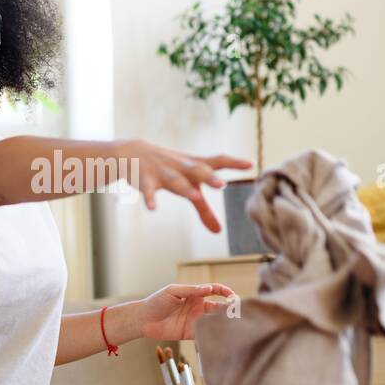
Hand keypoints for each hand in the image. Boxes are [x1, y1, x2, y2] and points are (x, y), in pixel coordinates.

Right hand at [114, 140, 253, 231]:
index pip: (217, 162)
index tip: (250, 164)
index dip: (233, 163)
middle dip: (208, 177)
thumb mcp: (187, 187)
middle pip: (197, 171)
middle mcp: (181, 168)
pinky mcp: (146, 180)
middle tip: (222, 185)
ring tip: (195, 196)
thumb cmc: (169, 170)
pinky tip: (152, 209)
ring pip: (175, 181)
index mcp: (194, 166)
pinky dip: (150, 199)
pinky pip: (148, 190)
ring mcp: (163, 172)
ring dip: (184, 188)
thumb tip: (219, 231)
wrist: (133, 152)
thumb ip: (204, 209)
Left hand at [137, 283, 235, 340]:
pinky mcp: (191, 334)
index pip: (214, 291)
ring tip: (234, 322)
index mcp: (194, 294)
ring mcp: (195, 320)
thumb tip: (208, 288)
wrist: (143, 319)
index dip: (224, 291)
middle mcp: (197, 307)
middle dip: (229, 307)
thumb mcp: (173, 292)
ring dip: (224, 321)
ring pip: (214, 321)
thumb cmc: (156, 302)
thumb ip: (191, 290)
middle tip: (237, 310)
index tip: (231, 295)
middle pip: (218, 307)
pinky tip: (221, 334)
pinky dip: (214, 334)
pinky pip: (205, 334)